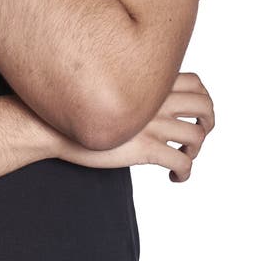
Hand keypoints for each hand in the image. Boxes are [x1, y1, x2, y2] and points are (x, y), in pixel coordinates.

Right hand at [50, 72, 214, 181]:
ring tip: (184, 156)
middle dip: (208, 121)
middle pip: (204, 105)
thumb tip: (137, 95)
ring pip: (197, 135)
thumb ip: (128, 88)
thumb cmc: (71, 108)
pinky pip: (182, 162)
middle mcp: (154, 100)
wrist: (51, 125)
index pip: (194, 82)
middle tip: (198, 133)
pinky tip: (174, 178)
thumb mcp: (104, 86)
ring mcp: (151, 124)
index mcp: (147, 82)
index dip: (201, 97)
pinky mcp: (146, 149)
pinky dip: (186, 173)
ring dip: (197, 149)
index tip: (192, 112)